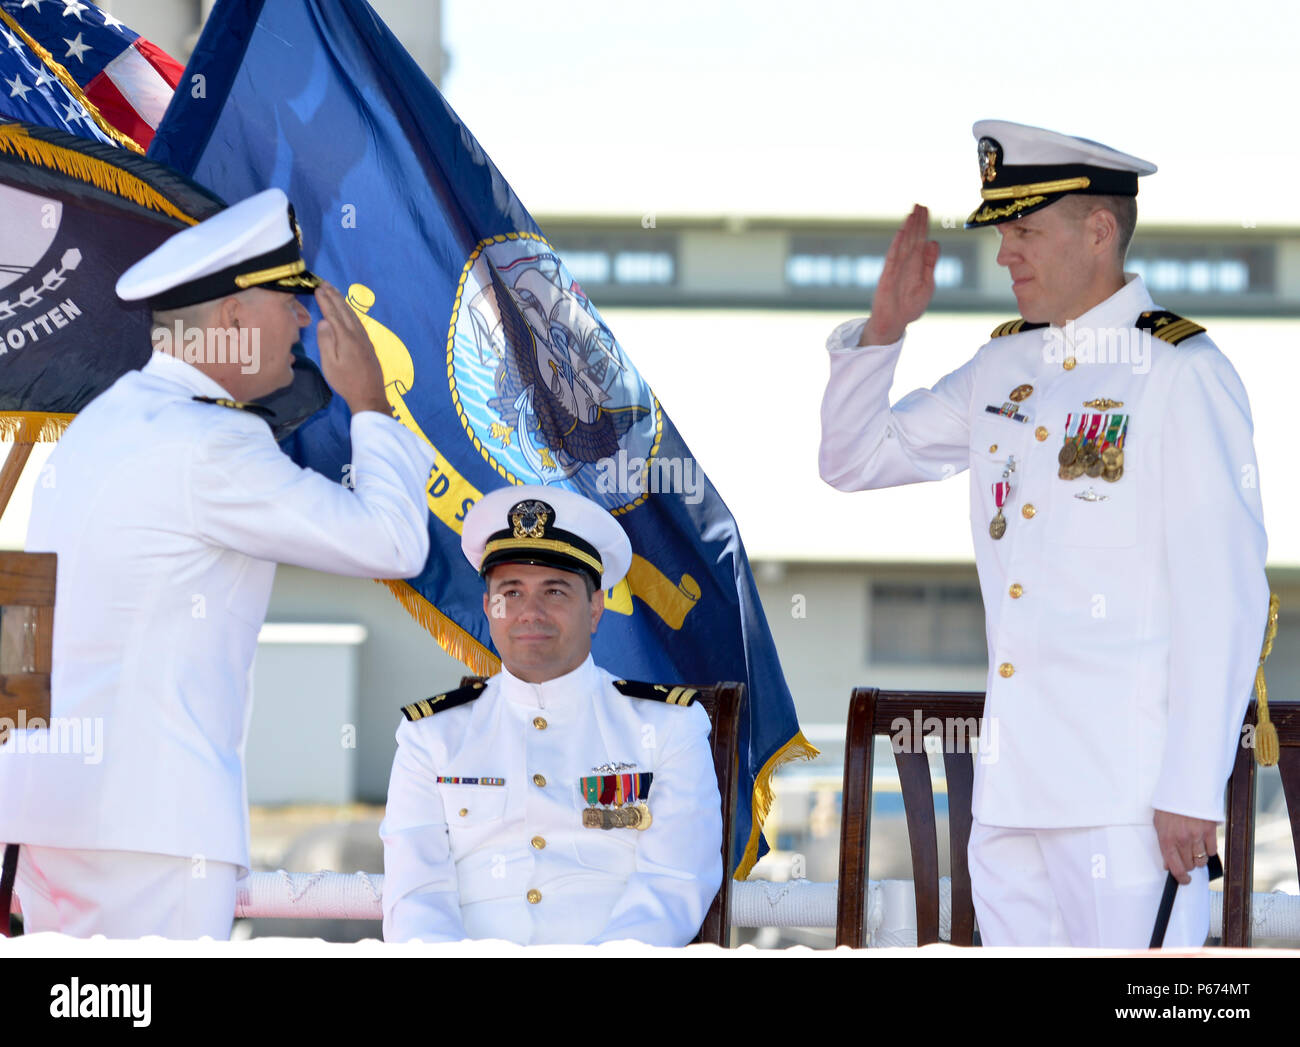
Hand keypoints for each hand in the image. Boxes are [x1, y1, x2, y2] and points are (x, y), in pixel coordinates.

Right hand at [314, 281, 390, 415]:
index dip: (324, 300)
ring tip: (334, 292)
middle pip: (344, 310)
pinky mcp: (368, 345)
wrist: (370, 395)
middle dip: (334, 296)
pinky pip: (358, 322)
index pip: (333, 314)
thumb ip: (326, 341)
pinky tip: (348, 312)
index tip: (316, 288)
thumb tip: (324, 321)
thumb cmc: (346, 382)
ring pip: (352, 315)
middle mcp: (357, 335)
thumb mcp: (330, 364)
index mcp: (346, 338)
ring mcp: (365, 339)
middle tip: (324, 283)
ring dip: (342, 302)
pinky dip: (350, 312)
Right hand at [859, 204, 939, 345]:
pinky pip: (893, 258)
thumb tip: (933, 242)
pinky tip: (901, 233)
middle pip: (912, 238)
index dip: (923, 225)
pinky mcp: (887, 277)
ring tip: (912, 213)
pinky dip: (897, 245)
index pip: (921, 240)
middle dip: (916, 222)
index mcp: (916, 265)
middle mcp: (906, 263)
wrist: (894, 323)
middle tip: (919, 204)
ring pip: (903, 244)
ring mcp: (896, 269)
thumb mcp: (927, 284)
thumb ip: (929, 264)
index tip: (925, 209)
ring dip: (908, 229)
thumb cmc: (910, 306)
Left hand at [1153, 809, 1217, 884]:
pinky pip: (1212, 850)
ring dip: (1198, 858)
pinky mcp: (1209, 831)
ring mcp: (1197, 836)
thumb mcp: (1159, 824)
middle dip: (1188, 864)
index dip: (1180, 878)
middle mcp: (1182, 840)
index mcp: (1167, 839)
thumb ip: (1163, 845)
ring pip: (1201, 860)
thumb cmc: (1170, 806)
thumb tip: (1167, 864)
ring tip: (1194, 849)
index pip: (1175, 867)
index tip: (1184, 880)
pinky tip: (1203, 842)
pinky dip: (1208, 850)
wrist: (1184, 788)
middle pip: (1189, 865)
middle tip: (1186, 857)